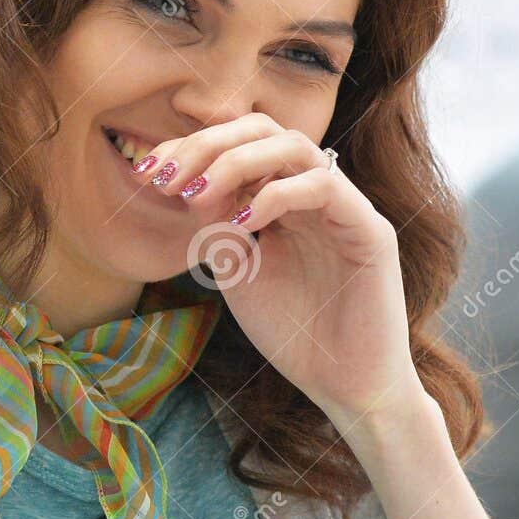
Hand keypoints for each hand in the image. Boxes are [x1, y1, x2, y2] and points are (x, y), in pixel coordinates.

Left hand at [139, 116, 423, 425]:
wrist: (346, 388)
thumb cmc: (298, 337)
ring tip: (200, 194)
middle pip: (265, 129)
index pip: (240, 146)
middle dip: (208, 145)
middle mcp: (317, 196)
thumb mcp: (239, 275)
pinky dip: (277, 195)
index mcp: (287, 203)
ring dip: (237, 160)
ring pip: (295, 145)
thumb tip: (191, 185)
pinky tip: (244, 224)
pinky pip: (324, 186)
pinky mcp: (371, 232)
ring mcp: (346, 210)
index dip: (191, 149)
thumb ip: (218, 229)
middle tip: (168, 178)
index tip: (147, 175)